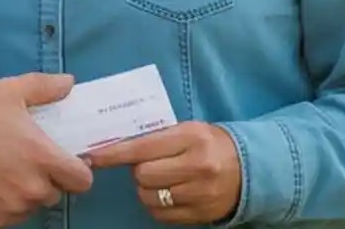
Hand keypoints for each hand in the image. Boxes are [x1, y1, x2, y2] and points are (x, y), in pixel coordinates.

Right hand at [0, 73, 93, 226]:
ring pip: (34, 205)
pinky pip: (13, 216)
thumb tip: (70, 83)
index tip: (66, 161)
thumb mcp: (11, 91)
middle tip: (31, 162)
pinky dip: (8, 204)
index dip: (78, 170)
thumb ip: (46, 87)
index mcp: (43, 158)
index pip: (83, 180)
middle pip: (57, 193)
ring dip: (28, 193)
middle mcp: (32, 188)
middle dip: (49, 179)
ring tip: (10, 172)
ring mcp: (13, 207)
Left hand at [86, 121, 240, 224]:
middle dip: (139, 171)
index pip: (142, 147)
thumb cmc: (209, 144)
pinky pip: (161, 214)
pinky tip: (169, 194)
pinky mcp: (201, 214)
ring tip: (161, 179)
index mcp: (191, 137)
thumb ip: (157, 137)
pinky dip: (158, 205)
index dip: (115, 153)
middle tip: (149, 165)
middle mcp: (197, 165)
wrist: (249, 168)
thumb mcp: (188, 130)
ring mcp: (200, 193)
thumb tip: (116, 144)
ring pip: (149, 196)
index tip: (95, 157)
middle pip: (143, 175)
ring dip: (147, 189)